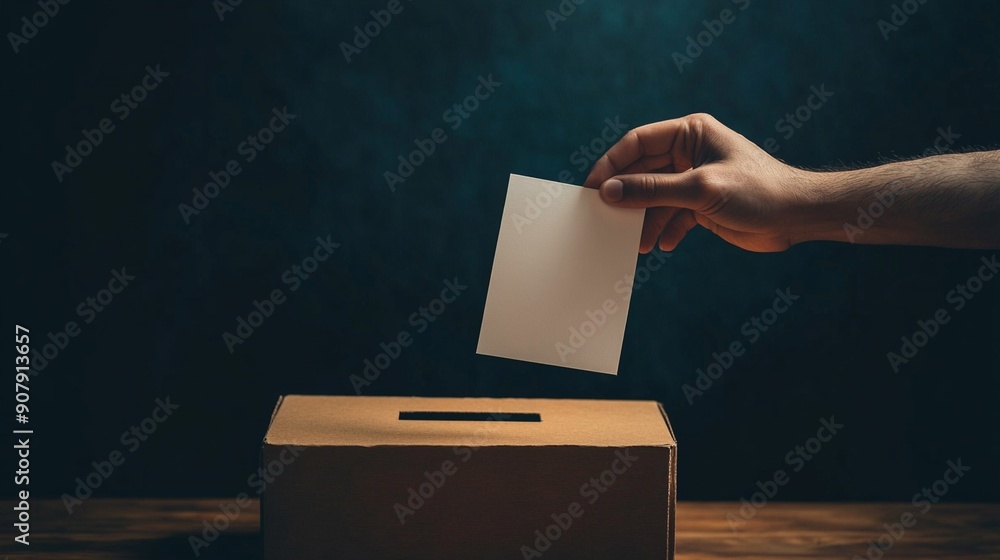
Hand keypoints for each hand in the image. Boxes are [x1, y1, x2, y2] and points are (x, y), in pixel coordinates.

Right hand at [584, 113, 814, 252]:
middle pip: (642, 172)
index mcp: (690, 133)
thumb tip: (608, 192)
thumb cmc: (757, 191)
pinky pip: (670, 215)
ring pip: (655, 198)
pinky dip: (665, 230)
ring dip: (645, 220)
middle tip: (606, 220)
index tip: (591, 189)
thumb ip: (651, 190)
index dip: (611, 165)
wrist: (797, 216)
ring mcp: (694, 179)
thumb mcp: (699, 189)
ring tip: (637, 243)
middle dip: (627, 198)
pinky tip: (664, 244)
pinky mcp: (701, 204)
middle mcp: (689, 153)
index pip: (637, 143)